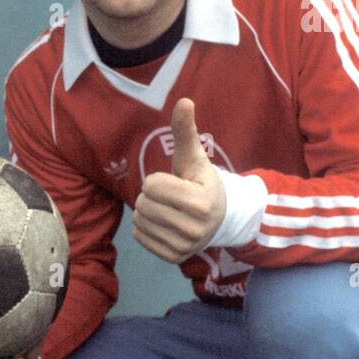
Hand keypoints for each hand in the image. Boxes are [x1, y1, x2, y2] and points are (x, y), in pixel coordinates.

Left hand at [132, 98, 226, 263]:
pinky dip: (145, 227)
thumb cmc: (200, 181)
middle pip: (144, 204)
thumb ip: (185, 131)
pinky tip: (163, 223)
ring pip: (140, 221)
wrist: (218, 218)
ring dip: (147, 211)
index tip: (174, 183)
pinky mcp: (173, 258)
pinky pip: (139, 237)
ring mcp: (184, 247)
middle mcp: (194, 229)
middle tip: (170, 197)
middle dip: (151, 195)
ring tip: (167, 209)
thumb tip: (184, 100)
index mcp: (200, 203)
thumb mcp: (194, 156)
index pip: (151, 186)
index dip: (157, 180)